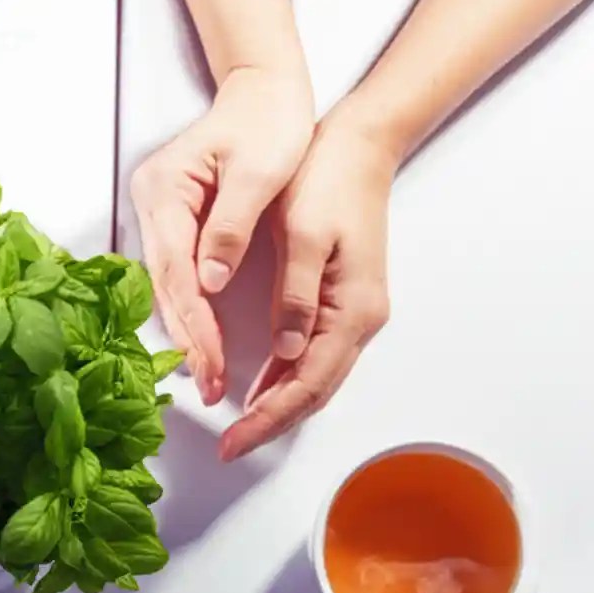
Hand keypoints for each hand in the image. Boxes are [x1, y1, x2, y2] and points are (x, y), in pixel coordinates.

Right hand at [130, 67, 313, 403]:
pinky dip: (191, 309)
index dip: (195, 323)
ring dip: (188, 331)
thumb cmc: (267, 121)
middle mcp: (152, 203)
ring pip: (168, 285)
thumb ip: (231, 228)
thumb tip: (210, 284)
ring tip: (209, 376)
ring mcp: (158, 212)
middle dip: (188, 339)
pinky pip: (177, 275)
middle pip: (165, 285)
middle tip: (210, 386)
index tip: (212, 364)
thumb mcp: (259, 173)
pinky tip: (204, 340)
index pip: (176, 271)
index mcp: (167, 189)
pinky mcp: (173, 219)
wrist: (265, 88)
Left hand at [220, 106, 397, 460]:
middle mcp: (361, 319)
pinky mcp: (344, 300)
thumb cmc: (329, 181)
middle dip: (273, 422)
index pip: (308, 382)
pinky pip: (316, 354)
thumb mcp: (305, 235)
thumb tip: (287, 350)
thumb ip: (296, 295)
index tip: (234, 439)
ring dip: (280, 404)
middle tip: (231, 446)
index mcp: (353, 308)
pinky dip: (289, 377)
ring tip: (241, 426)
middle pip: (316, 390)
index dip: (269, 416)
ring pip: (317, 377)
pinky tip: (264, 386)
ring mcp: (356, 312)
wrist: (358, 146)